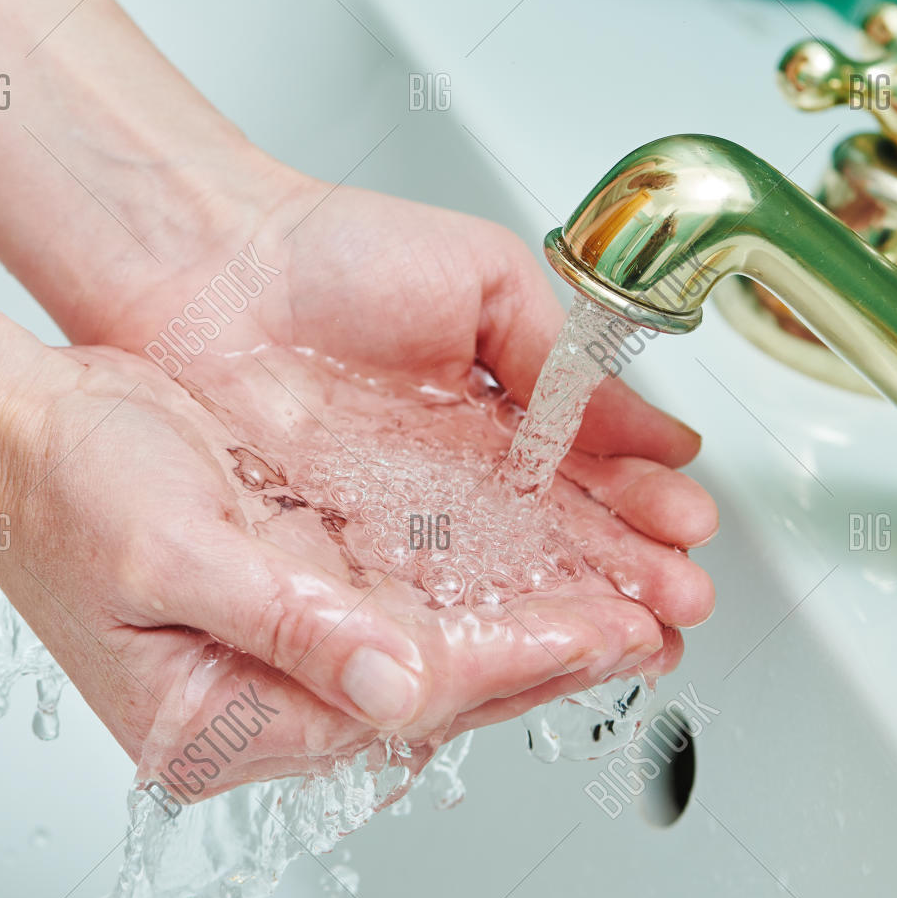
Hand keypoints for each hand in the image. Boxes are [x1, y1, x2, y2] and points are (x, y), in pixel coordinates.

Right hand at [0, 344, 689, 797]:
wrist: (22, 428)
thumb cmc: (65, 492)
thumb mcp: (167, 555)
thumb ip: (288, 627)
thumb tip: (396, 684)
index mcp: (230, 718)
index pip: (415, 695)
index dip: (525, 658)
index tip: (615, 632)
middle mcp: (276, 695)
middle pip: (449, 682)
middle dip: (559, 648)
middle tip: (661, 622)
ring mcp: (297, 647)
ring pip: (450, 642)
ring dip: (542, 614)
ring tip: (636, 597)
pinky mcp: (310, 597)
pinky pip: (422, 600)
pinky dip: (492, 580)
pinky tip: (554, 562)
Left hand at [85, 162, 718, 623]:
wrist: (206, 265)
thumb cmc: (334, 253)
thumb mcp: (484, 280)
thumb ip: (565, 359)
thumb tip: (657, 427)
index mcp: (499, 415)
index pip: (588, 477)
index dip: (642, 506)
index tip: (690, 528)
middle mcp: (455, 482)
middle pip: (556, 547)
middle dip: (627, 579)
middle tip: (682, 605)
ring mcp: (399, 526)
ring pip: (498, 587)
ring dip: (570, 616)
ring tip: (634, 639)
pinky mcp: (337, 561)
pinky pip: (416, 604)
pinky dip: (473, 629)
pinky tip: (528, 644)